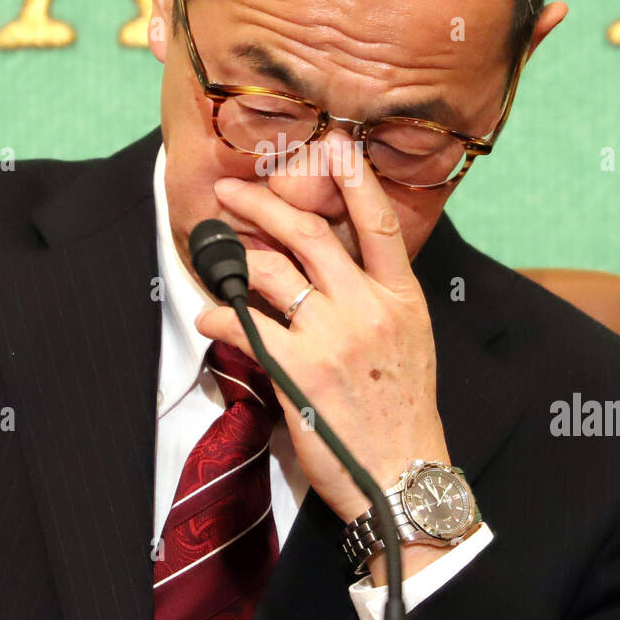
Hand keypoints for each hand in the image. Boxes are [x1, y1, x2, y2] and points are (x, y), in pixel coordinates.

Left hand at [193, 141, 450, 528]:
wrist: (402, 475)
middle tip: (233, 190)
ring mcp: (334, 336)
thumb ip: (377, 300)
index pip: (378, 223)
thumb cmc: (403, 412)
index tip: (333, 143)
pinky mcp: (300, 369)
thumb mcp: (410, 342)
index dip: (354, 178)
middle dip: (264, 203)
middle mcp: (369, 308)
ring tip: (216, 252)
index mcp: (402, 298)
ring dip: (236, 256)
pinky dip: (220, 316)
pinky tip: (210, 317)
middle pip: (310, 233)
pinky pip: (247, 324)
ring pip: (273, 271)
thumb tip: (334, 270)